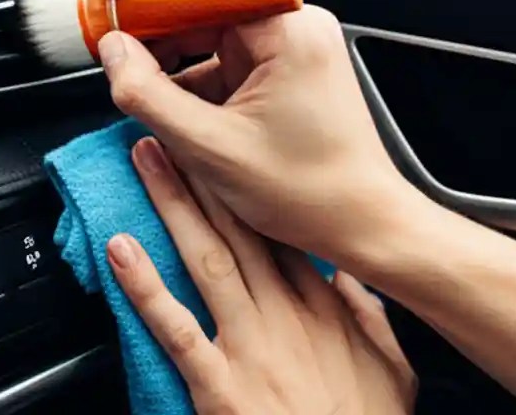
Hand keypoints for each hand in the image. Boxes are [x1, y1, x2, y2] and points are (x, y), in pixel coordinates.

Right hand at [83, 0, 432, 264]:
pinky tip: (165, 104)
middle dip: (147, 17)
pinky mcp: (283, 71)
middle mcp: (293, 26)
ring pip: (209, 28)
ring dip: (166, 52)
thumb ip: (150, 95)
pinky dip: (189, 77)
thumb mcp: (211, 148)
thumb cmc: (313, 192)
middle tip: (100, 33)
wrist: (362, 224)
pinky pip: (223, 57)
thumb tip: (113, 54)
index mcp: (287, 30)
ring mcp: (289, 48)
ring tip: (131, 81)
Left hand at [107, 137, 415, 413]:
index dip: (251, 185)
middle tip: (174, 128)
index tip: (230, 146)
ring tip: (148, 160)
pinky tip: (121, 249)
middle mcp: (286, 318)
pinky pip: (174, 327)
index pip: (284, 231)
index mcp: (326, 310)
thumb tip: (356, 276)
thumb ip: (372, 317)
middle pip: (242, 229)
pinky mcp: (218, 386)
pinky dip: (144, 286)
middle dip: (206, 174)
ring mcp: (251, 347)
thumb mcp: (394, 370)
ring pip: (207, 259)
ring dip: (173, 205)